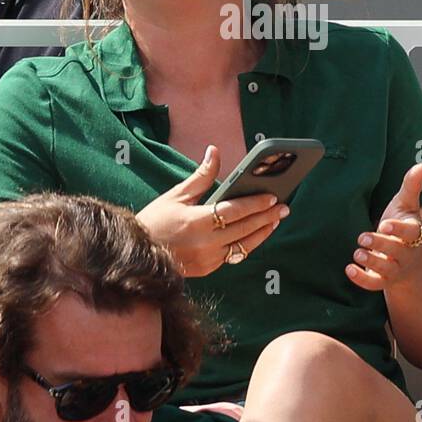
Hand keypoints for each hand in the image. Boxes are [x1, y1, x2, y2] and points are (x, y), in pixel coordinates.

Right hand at [136, 145, 288, 276]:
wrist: (137, 255)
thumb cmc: (155, 221)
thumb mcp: (176, 195)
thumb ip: (201, 176)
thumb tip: (214, 152)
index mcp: (197, 222)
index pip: (235, 211)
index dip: (255, 203)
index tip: (272, 196)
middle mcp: (206, 243)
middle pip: (245, 229)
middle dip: (267, 217)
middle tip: (284, 207)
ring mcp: (208, 260)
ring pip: (243, 246)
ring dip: (262, 232)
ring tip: (275, 220)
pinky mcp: (208, 269)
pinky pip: (234, 255)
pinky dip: (246, 244)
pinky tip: (255, 234)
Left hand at [346, 164, 421, 290]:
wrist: (406, 257)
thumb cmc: (403, 226)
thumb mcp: (406, 205)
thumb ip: (411, 186)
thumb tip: (420, 165)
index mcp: (414, 233)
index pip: (411, 232)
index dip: (398, 230)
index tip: (385, 224)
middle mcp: (407, 252)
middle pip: (398, 252)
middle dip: (381, 245)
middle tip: (363, 237)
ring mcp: (396, 268)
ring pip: (387, 269)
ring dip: (371, 262)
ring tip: (357, 253)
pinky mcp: (384, 280)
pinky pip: (375, 284)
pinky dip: (362, 279)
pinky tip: (349, 269)